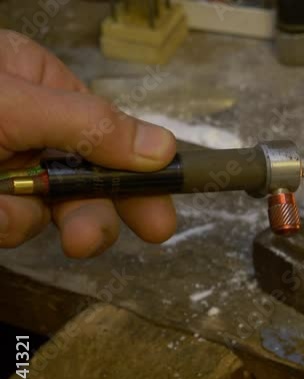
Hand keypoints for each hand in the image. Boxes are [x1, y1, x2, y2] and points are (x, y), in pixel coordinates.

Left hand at [0, 31, 176, 257]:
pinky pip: (11, 225)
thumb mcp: (15, 103)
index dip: (142, 180)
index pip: (113, 136)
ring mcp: (9, 168)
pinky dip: (0, 224)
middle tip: (83, 241)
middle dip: (87, 215)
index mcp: (43, 87)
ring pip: (47, 213)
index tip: (160, 222)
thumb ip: (90, 126)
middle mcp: (30, 128)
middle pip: (88, 184)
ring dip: (24, 219)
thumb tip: (163, 147)